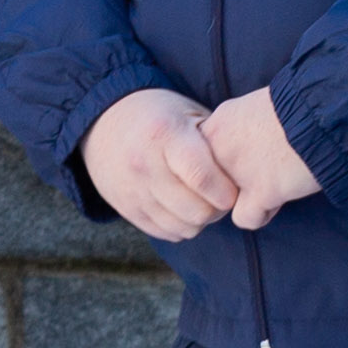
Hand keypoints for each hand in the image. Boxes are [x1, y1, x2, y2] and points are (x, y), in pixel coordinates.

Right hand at [84, 86, 237, 241]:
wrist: (104, 121)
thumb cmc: (159, 115)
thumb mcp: (187, 114)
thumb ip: (214, 141)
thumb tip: (243, 174)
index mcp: (164, 134)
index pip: (201, 176)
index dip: (226, 191)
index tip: (233, 190)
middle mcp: (144, 165)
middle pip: (196, 211)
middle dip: (217, 210)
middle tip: (221, 198)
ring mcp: (132, 190)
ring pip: (183, 227)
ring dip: (200, 221)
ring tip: (202, 201)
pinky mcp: (124, 208)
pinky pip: (165, 233)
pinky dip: (181, 226)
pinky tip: (183, 207)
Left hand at [205, 87, 321, 230]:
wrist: (327, 113)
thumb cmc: (302, 107)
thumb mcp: (257, 107)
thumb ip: (238, 130)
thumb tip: (235, 151)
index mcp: (218, 123)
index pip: (200, 160)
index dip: (222, 167)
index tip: (246, 162)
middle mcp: (220, 147)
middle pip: (207, 185)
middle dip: (229, 187)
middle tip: (259, 176)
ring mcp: (237, 170)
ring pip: (222, 204)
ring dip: (245, 200)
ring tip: (273, 185)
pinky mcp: (260, 191)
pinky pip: (244, 218)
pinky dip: (262, 213)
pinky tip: (280, 196)